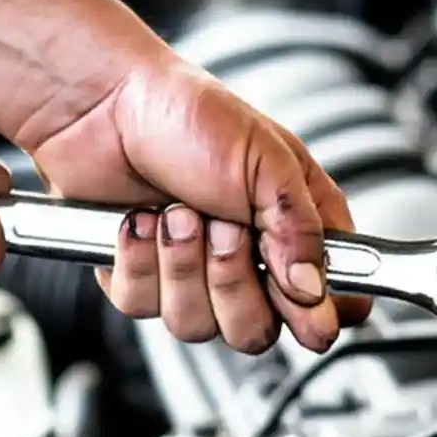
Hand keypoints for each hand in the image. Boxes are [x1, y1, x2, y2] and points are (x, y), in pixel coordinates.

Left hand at [22, 54, 371, 353]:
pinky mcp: (141, 278)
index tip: (299, 300)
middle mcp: (248, 261)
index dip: (318, 315)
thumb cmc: (191, 116)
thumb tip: (313, 290)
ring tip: (175, 212)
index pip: (330, 302)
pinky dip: (139, 261)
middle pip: (256, 331)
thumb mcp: (267, 162)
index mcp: (295, 230)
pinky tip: (141, 221)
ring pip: (196, 326)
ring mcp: (192, 274)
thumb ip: (300, 230)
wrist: (105, 105)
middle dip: (233, 283)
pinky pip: (142, 307)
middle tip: (222, 228)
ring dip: (182, 265)